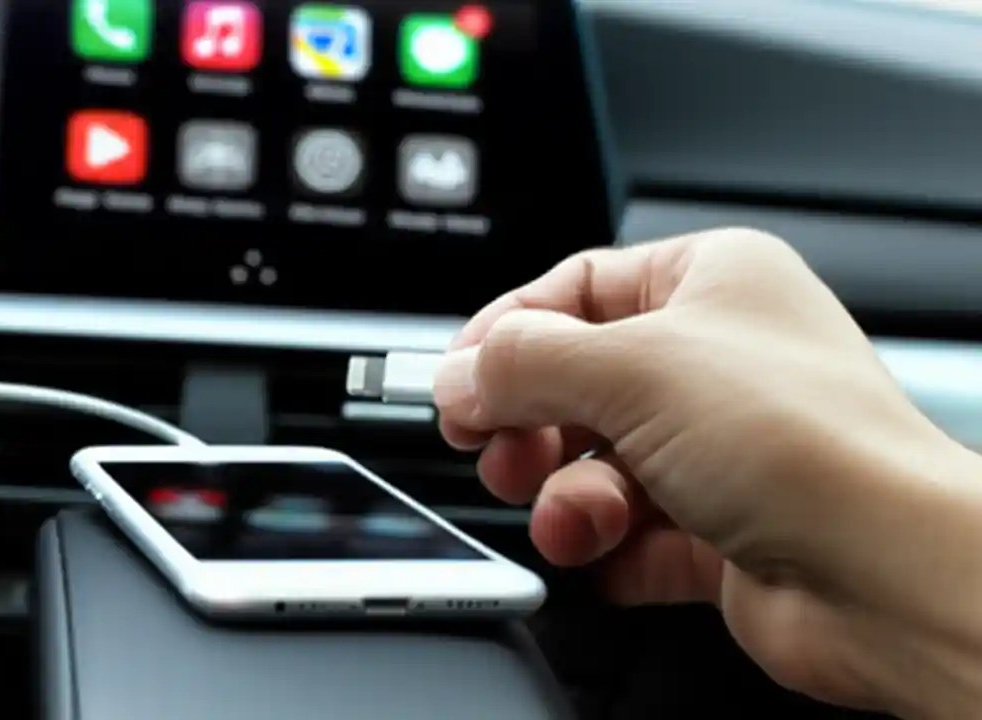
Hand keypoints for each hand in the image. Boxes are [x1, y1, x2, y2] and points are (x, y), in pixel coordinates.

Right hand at [434, 229, 981, 718]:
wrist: (886, 576)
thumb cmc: (804, 444)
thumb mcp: (632, 368)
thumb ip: (523, 362)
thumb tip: (458, 372)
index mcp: (710, 283)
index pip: (574, 289)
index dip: (506, 333)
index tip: (456, 380)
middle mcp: (715, 361)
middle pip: (574, 382)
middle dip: (528, 424)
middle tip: (498, 451)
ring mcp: (718, 449)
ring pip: (593, 464)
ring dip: (566, 496)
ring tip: (571, 516)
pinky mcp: (719, 529)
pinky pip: (628, 532)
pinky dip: (605, 546)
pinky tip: (608, 552)